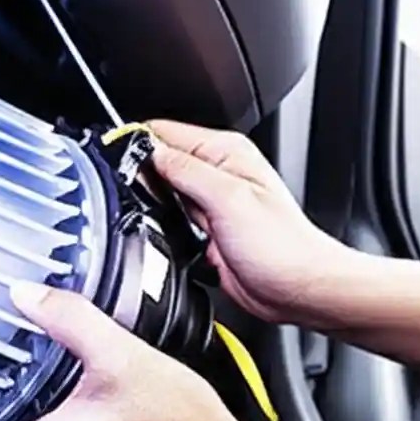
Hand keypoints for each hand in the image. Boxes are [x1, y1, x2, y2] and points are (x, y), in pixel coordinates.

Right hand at [149, 120, 357, 326]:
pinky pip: (169, 220)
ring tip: (163, 219)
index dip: (138, 144)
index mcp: (225, 152)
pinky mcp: (205, 230)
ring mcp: (210, 202)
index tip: (123, 163)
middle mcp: (217, 172)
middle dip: (142, 177)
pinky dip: (162, 227)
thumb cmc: (282, 246)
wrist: (297, 289)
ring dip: (152, 204)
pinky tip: (169, 236)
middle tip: (144, 199)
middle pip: (159, 161)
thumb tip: (148, 151)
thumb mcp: (228, 199)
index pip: (164, 131)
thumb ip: (185, 171)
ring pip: (161, 192)